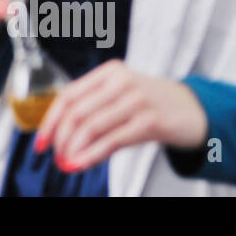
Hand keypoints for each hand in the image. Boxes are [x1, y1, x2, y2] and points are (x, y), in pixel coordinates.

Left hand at [33, 60, 207, 172]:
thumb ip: (93, 109)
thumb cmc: (150, 105)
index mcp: (109, 72)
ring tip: (67, 163)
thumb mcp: (120, 98)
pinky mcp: (150, 120)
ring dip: (74, 148)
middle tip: (56, 157)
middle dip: (61, 138)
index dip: (50, 121)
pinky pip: (112, 140)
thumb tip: (61, 138)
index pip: (68, 95)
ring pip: (92, 126)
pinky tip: (82, 163)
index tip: (41, 142)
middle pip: (77, 112)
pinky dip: (92, 154)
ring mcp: (136, 99)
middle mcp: (121, 81)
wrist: (194, 110)